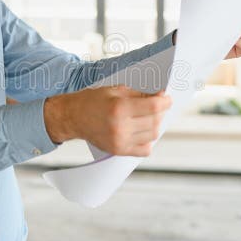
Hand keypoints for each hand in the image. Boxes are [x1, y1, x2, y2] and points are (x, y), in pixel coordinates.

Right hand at [43, 85, 171, 156]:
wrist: (74, 117)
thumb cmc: (92, 101)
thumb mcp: (116, 90)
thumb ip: (139, 94)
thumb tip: (159, 97)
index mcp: (119, 108)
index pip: (153, 107)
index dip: (164, 101)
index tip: (166, 98)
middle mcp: (120, 127)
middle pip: (155, 122)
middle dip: (160, 112)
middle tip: (157, 106)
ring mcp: (120, 141)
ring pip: (152, 136)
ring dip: (155, 125)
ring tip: (148, 117)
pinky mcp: (118, 150)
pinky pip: (145, 150)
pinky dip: (148, 141)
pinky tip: (142, 132)